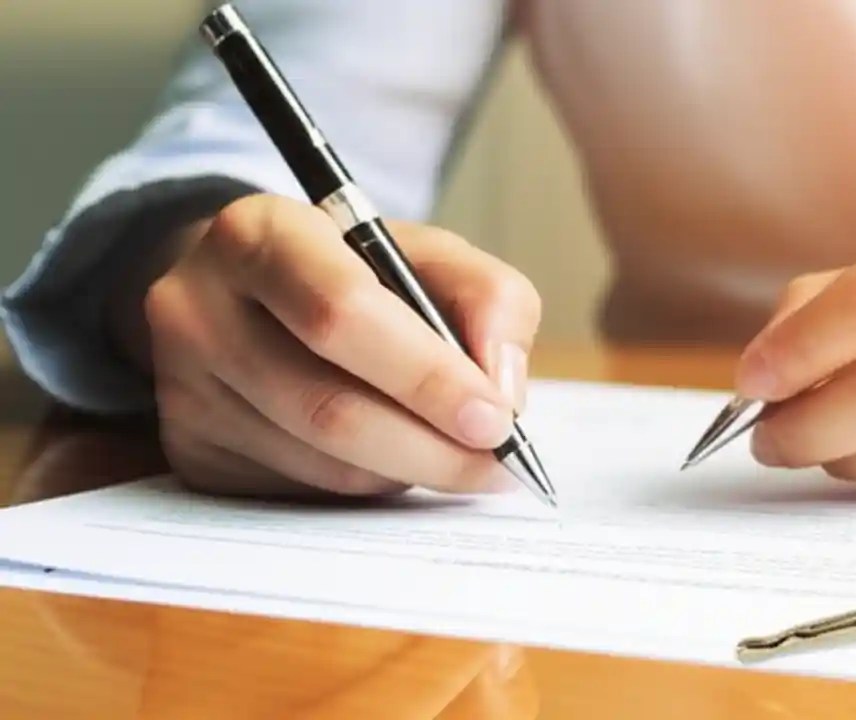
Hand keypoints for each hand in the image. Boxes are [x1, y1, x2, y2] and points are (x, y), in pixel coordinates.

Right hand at [141, 194, 539, 496]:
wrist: (248, 294)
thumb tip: (501, 390)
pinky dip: (370, 484)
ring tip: (458, 456)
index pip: (341, 312)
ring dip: (408, 471)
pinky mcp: (189, 452)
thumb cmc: (354, 271)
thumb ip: (489, 300)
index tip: (498, 419)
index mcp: (258, 233)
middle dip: (432, 447)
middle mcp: (198, 308)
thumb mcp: (429, 254)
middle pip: (328, 406)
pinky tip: (395, 458)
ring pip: (322, 463)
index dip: (427, 375)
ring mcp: (183, 389)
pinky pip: (302, 491)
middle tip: (499, 464)